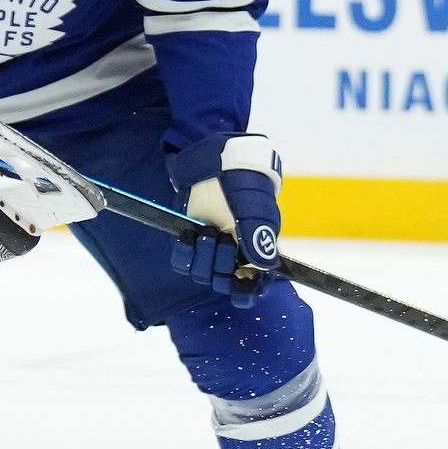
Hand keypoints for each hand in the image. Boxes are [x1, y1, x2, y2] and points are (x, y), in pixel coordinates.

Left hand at [170, 134, 281, 306]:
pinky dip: (183, 255)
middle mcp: (233, 250)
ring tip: (206, 233)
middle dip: (221, 268)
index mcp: (256, 247)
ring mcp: (211, 244)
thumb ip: (259, 236)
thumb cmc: (242, 180)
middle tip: (221, 242)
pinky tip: (187, 240)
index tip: (239, 289)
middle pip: (225, 281)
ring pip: (204, 273)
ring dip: (202, 259)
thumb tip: (264, 268)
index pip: (254, 283)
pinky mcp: (190, 237)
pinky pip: (183, 262)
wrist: (214, 157)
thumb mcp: (253, 206)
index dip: (247, 291)